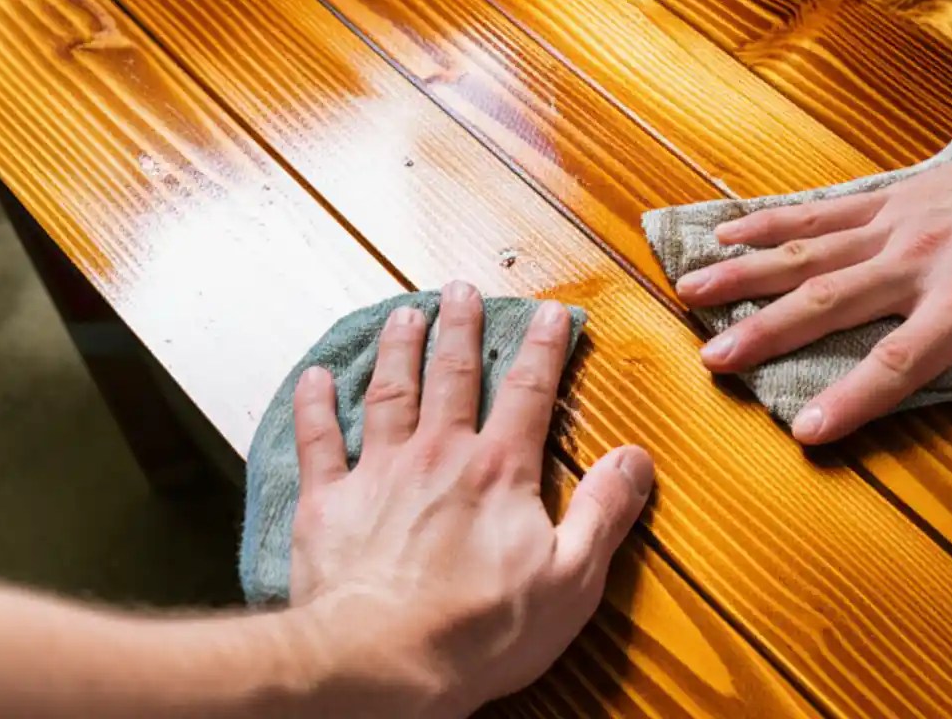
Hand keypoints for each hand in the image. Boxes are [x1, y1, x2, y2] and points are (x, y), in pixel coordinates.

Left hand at [287, 282, 654, 716]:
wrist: (382, 663)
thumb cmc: (480, 629)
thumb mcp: (572, 579)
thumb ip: (604, 511)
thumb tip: (636, 458)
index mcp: (499, 471)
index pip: (529, 392)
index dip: (544, 347)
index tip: (551, 312)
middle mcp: (438, 455)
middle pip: (453, 375)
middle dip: (461, 327)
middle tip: (462, 289)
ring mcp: (379, 474)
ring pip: (390, 392)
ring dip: (398, 348)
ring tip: (404, 313)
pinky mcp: (330, 504)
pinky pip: (319, 442)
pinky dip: (316, 406)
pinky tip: (315, 378)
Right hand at [676, 128, 951, 445]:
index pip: (898, 360)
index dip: (852, 399)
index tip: (805, 432)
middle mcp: (918, 263)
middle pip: (828, 302)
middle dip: (766, 333)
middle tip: (713, 360)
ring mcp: (895, 226)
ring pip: (807, 252)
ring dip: (746, 274)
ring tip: (691, 291)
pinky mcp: (887, 201)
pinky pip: (819, 210)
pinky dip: (769, 222)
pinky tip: (726, 234)